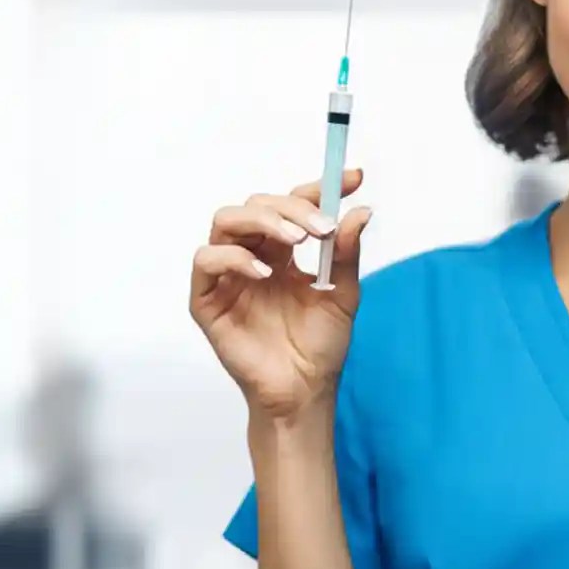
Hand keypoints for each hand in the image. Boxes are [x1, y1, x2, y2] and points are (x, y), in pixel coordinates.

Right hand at [189, 169, 371, 419]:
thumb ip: (346, 254)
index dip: (319, 188)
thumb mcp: (343, 295)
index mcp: (284, 252)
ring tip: (296, 242)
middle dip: (291, 208)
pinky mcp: (207, 298)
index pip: (294, 205)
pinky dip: (234, 257)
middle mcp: (254, 256)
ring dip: (263, 221)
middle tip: (320, 227)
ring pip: (227, 220)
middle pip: (258, 205)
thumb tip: (361, 211)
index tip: (353, 178)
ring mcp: (229, 275)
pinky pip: (207, 260)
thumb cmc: (320, 347)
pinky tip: (265, 273)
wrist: (304, 391)